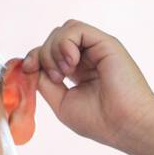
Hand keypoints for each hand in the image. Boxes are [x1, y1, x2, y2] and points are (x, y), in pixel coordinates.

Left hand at [20, 20, 153, 149]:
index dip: (34, 57)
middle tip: (56, 78)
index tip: (27, 69)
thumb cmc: (100, 121)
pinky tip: (71, 64)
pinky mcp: (105, 43)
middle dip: (44, 55)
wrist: (126, 125)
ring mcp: (97, 49)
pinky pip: (76, 29)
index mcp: (79, 72)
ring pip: (64, 30)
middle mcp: (88, 57)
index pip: (49, 52)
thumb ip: (45, 82)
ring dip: (54, 50)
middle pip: (54, 39)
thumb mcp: (61, 102)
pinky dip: (65, 43)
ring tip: (64, 73)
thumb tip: (30, 66)